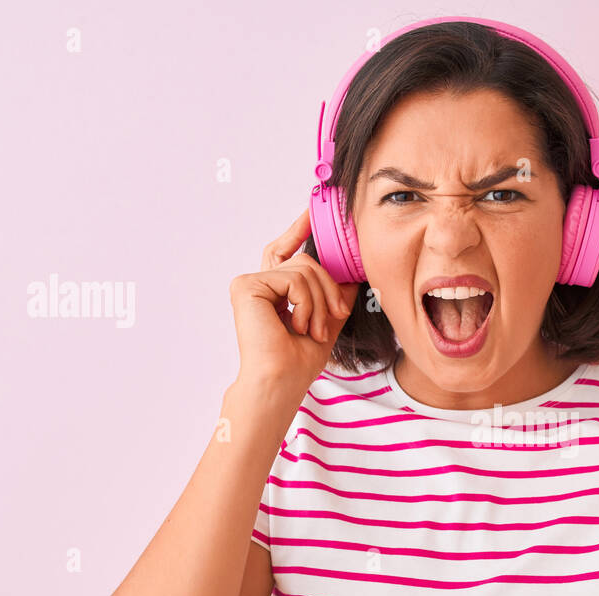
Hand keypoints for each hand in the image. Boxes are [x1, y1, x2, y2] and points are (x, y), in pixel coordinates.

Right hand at [228, 205, 360, 391]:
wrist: (281, 382)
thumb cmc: (298, 362)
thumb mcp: (326, 320)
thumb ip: (334, 295)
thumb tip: (351, 273)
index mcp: (272, 291)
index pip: (286, 252)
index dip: (299, 229)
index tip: (312, 209)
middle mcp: (257, 283)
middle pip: (306, 261)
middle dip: (329, 289)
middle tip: (334, 316)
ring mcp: (250, 283)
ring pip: (304, 269)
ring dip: (320, 303)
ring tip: (313, 329)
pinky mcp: (247, 286)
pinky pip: (294, 278)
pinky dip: (306, 303)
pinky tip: (296, 325)